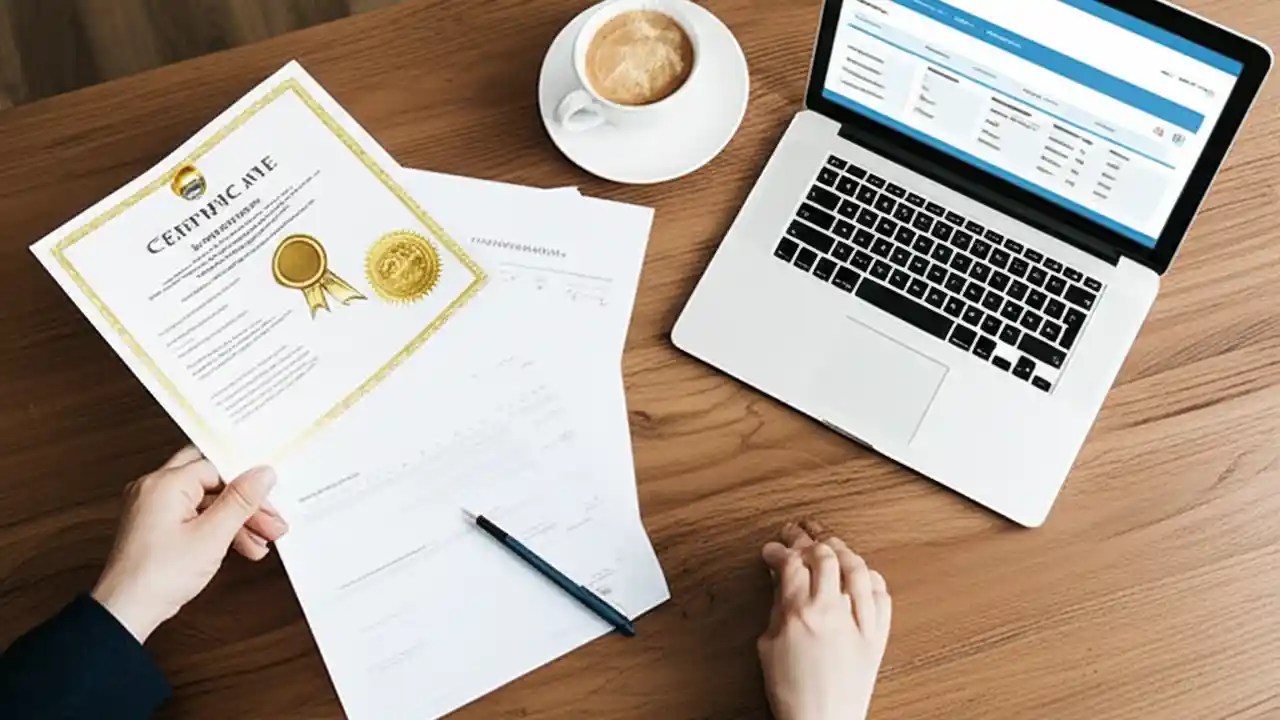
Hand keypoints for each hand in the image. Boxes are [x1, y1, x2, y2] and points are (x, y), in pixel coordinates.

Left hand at [91, 446, 288, 641]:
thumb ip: (241, 500)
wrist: (126, 612)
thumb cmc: (157, 577)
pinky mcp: (154, 525)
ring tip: (259, 542)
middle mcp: (155, 488)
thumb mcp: (212, 536)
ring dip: (235, 520)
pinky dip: (216, 529)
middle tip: (268, 520)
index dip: (249, 487)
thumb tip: (262, 474)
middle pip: (213, 481)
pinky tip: (238, 546)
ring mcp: (152, 507)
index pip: (219, 467)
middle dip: (245, 503)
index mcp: (166, 483)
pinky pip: (192, 516)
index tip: (269, 503)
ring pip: (205, 501)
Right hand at [758, 520, 890, 719]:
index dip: (778, 548)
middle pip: (824, 554)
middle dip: (807, 538)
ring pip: (856, 566)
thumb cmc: (793, 693)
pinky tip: (860, 573)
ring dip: (840, 548)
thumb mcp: (768, 646)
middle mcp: (832, 612)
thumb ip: (776, 607)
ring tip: (829, 543)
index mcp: (800, 615)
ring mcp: (859, 622)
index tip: (772, 550)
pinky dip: (870, 577)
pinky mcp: (877, 636)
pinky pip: (882, 594)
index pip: (790, 562)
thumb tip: (779, 579)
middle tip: (797, 535)